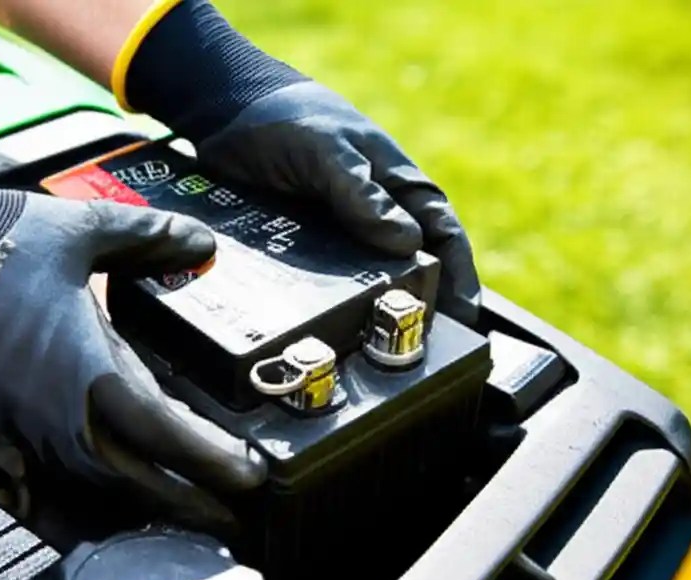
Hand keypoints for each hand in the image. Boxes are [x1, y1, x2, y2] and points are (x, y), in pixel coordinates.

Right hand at [0, 150, 265, 531]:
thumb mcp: (84, 231)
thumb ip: (150, 238)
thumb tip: (203, 243)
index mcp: (88, 370)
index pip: (162, 432)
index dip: (210, 460)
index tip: (251, 477)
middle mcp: (63, 412)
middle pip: (137, 480)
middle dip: (189, 503)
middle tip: (235, 519)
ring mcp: (36, 423)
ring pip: (103, 481)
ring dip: (150, 498)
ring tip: (193, 506)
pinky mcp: (16, 420)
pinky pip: (73, 468)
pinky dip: (111, 482)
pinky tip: (131, 476)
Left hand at [120, 0, 480, 324]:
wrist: (226, 114)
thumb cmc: (292, 120)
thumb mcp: (329, 151)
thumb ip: (362, 193)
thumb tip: (407, 243)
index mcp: (399, 187)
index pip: (443, 234)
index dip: (459, 275)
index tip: (464, 316)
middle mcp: (375, 218)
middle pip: (407, 270)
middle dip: (415, 307)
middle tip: (416, 349)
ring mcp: (338, 239)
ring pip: (363, 286)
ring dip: (367, 315)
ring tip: (370, 354)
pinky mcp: (300, 255)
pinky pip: (316, 289)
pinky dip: (321, 311)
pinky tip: (318, 336)